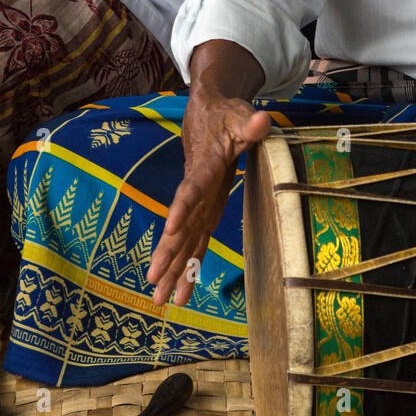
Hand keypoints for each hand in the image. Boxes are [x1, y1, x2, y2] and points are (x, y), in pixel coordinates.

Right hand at [147, 88, 270, 306]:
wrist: (206, 115)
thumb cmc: (225, 115)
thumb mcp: (239, 114)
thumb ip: (249, 122)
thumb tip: (262, 120)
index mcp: (204, 166)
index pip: (192, 188)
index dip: (182, 207)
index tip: (170, 227)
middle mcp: (196, 191)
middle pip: (179, 223)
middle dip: (167, 252)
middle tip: (153, 278)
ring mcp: (198, 205)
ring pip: (182, 240)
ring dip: (172, 269)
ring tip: (158, 301)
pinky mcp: (203, 212)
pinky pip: (194, 243)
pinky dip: (188, 268)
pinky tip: (180, 293)